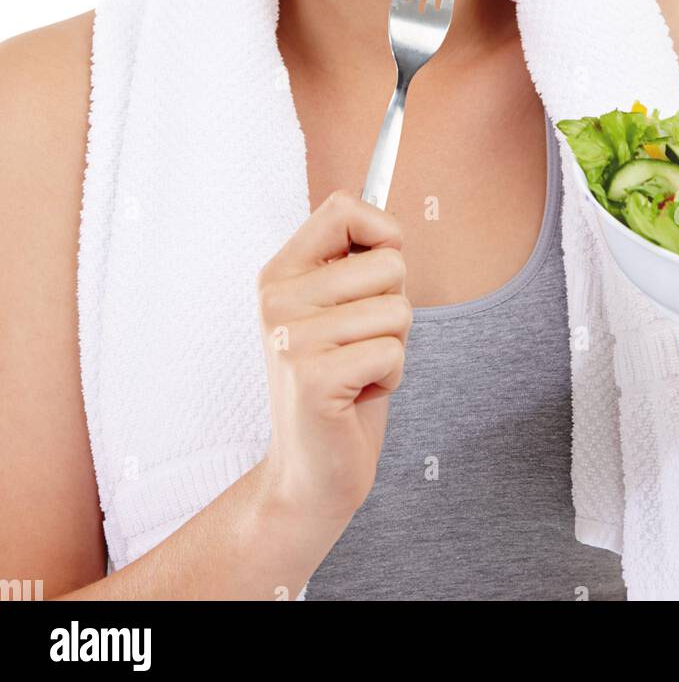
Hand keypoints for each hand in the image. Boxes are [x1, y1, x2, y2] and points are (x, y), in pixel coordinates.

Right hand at [256, 189, 412, 527]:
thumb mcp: (339, 311)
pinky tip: (356, 397)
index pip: (343, 207)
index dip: (382, 233)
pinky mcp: (312, 376)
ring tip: (356, 373)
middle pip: (388, 263)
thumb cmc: (339, 385)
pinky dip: (389, 377)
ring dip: (393, 348)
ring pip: (397, 310)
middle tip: (358, 345)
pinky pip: (392, 352)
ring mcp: (291, 336)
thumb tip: (393, 227)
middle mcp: (278, 297)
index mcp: (281, 272)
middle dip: (394, 308)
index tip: (377, 273)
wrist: (308, 473)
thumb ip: (356, 266)